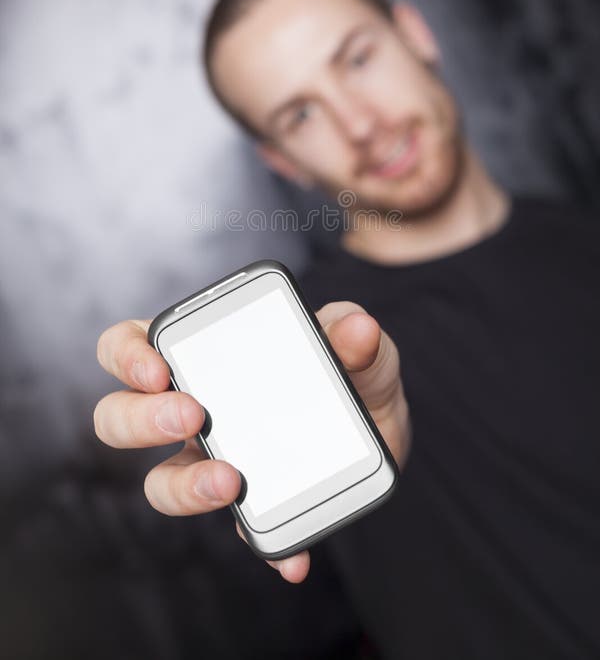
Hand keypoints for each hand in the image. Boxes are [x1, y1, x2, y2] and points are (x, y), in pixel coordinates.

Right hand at [93, 303, 409, 584]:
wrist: (381, 421)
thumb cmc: (349, 366)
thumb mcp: (355, 343)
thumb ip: (353, 332)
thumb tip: (358, 329)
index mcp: (200, 355)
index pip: (129, 345)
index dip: (126, 356)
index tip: (158, 369)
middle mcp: (192, 410)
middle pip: (120, 416)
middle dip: (142, 419)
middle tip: (192, 416)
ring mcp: (212, 460)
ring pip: (160, 483)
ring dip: (184, 488)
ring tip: (230, 482)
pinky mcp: (251, 507)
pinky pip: (242, 533)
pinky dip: (265, 547)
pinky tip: (291, 555)